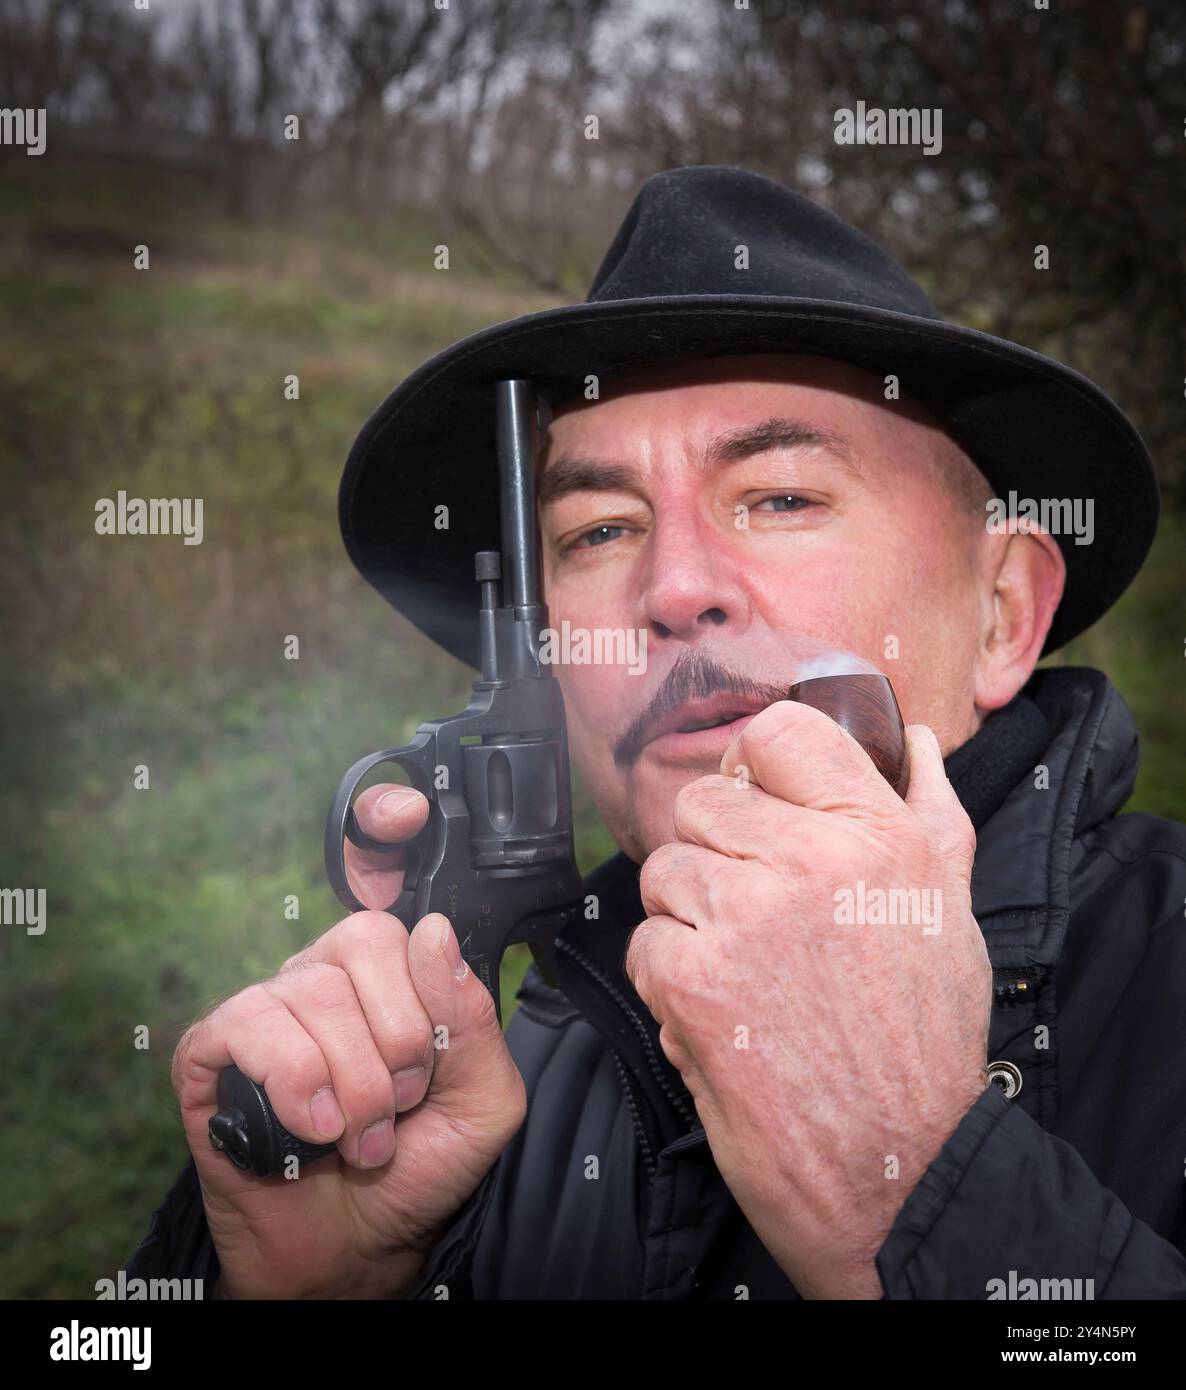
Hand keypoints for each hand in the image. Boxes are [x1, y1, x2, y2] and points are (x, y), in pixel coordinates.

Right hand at [173, 784, 525, 1298]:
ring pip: (315, 994)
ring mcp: (269, 1006)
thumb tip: (432, 933)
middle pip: (365, 939)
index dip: (384, 820)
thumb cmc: (417, 1167)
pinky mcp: (214, 1048)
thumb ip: (471, 1021)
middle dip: (402, 1035)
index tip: (404, 808)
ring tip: (364, 1135)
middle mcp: (329, 975)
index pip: (386, 876)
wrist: (353, 1251)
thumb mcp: (483, 1101)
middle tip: (406, 1096)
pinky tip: (313, 1129)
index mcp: (393, 973)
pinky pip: (254, 1027)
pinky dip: (297, 1085)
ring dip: (357, 1083)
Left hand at [625, 700, 991, 1298]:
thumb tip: (913, 741)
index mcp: (878, 831)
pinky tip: (724, 1015)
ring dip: (691, 921)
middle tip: (762, 917)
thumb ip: (929, 810)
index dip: (758, 769)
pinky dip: (671, 982)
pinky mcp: (692, 979)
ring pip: (665, 870)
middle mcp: (812, 860)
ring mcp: (746, 917)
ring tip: (749, 973)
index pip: (777, 732)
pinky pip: (645, 942)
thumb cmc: (924, 1044)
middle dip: (718, 854)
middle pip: (704, 801)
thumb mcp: (951, 910)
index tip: (763, 808)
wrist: (901, 1172)